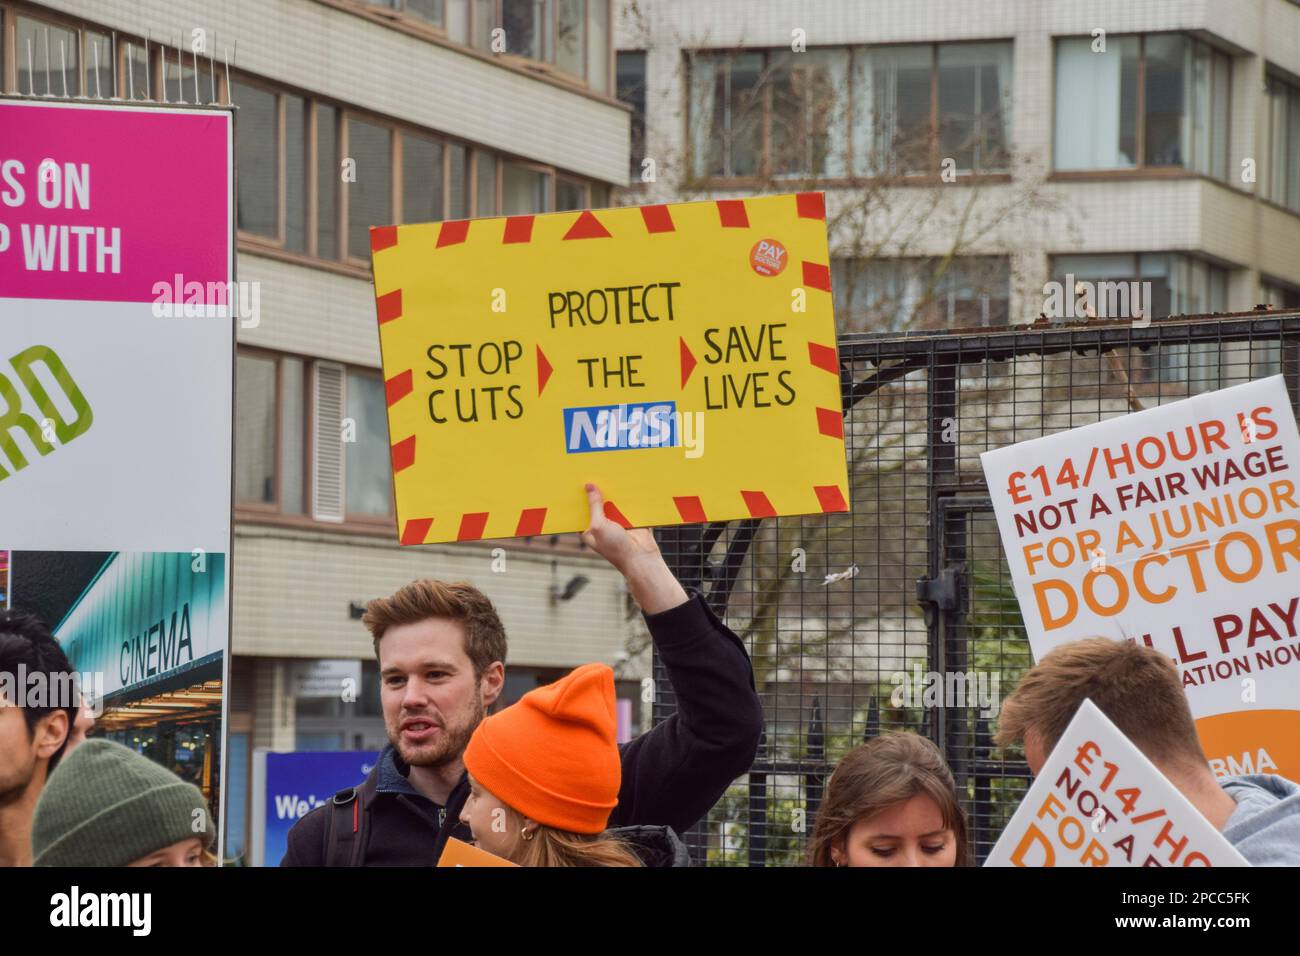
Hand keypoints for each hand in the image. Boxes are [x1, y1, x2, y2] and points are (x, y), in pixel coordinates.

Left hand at [581, 483, 687, 613]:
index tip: (575, 480)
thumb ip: (594, 506)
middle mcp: (602, 524)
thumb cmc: (616, 548)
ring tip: (608, 469)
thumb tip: (589, 486)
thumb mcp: (599, 525)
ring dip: (613, 491)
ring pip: (613, 500)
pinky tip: (626, 479)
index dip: (578, 497)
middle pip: (597, 502)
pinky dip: (628, 494)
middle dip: (596, 490)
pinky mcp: (631, 517)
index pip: (580, 509)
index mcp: (589, 529)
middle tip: (591, 470)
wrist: (642, 558)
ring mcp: (617, 520)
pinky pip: (628, 502)